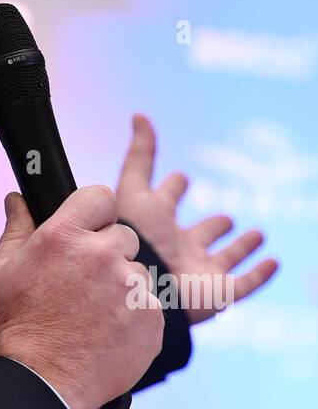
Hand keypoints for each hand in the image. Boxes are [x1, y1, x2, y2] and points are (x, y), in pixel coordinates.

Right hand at [0, 184, 163, 408]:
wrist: (43, 384)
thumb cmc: (18, 328)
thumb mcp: (0, 273)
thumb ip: (16, 229)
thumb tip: (17, 199)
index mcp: (64, 236)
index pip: (100, 196)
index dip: (95, 211)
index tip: (89, 228)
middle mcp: (103, 255)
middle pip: (123, 236)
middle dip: (108, 253)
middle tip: (84, 283)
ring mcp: (132, 288)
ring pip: (137, 274)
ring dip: (122, 287)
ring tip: (93, 315)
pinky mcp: (152, 318)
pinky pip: (150, 306)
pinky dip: (134, 317)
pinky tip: (108, 333)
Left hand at [115, 113, 278, 324]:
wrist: (143, 286)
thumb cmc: (134, 236)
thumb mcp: (134, 188)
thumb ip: (140, 154)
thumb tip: (139, 115)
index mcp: (156, 224)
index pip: (165, 202)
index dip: (172, 188)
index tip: (180, 177)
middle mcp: (178, 247)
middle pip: (199, 234)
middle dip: (212, 225)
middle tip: (225, 217)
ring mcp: (199, 271)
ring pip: (225, 259)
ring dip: (241, 247)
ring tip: (258, 234)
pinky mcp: (218, 293)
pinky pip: (244, 285)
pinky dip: (261, 275)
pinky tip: (274, 263)